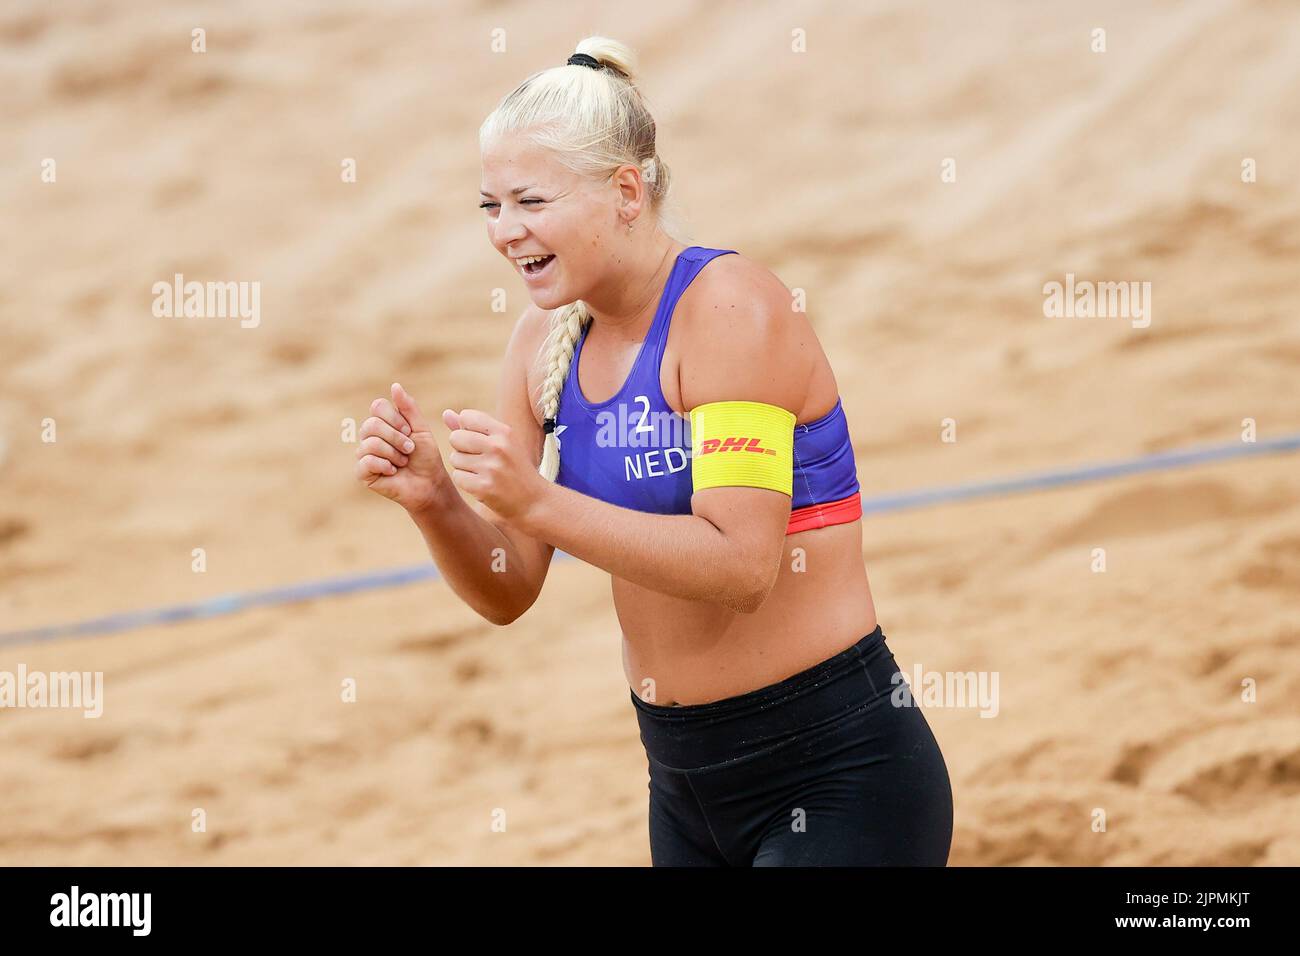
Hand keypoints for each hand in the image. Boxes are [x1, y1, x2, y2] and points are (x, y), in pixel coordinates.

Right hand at [355, 383, 447, 512]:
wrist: (430, 484)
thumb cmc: (426, 457)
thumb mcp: (420, 429)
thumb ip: (408, 408)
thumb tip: (395, 385)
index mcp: (383, 423)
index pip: (377, 406)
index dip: (395, 418)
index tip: (409, 431)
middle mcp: (370, 436)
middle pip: (372, 424)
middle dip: (397, 438)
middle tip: (410, 450)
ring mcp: (364, 454)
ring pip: (370, 443)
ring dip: (394, 454)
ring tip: (403, 462)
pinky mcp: (362, 472)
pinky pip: (366, 460)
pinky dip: (385, 465)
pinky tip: (393, 472)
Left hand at [444, 407, 544, 523]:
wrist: (534, 501)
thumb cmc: (515, 469)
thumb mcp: (502, 443)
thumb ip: (473, 427)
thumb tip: (446, 413)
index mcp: (504, 432)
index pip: (466, 416)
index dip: (467, 429)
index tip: (479, 442)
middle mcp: (498, 447)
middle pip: (456, 437)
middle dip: (462, 449)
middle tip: (479, 460)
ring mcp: (491, 468)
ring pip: (455, 458)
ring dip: (463, 467)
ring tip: (483, 473)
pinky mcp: (484, 487)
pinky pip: (458, 477)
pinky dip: (465, 482)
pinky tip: (481, 485)